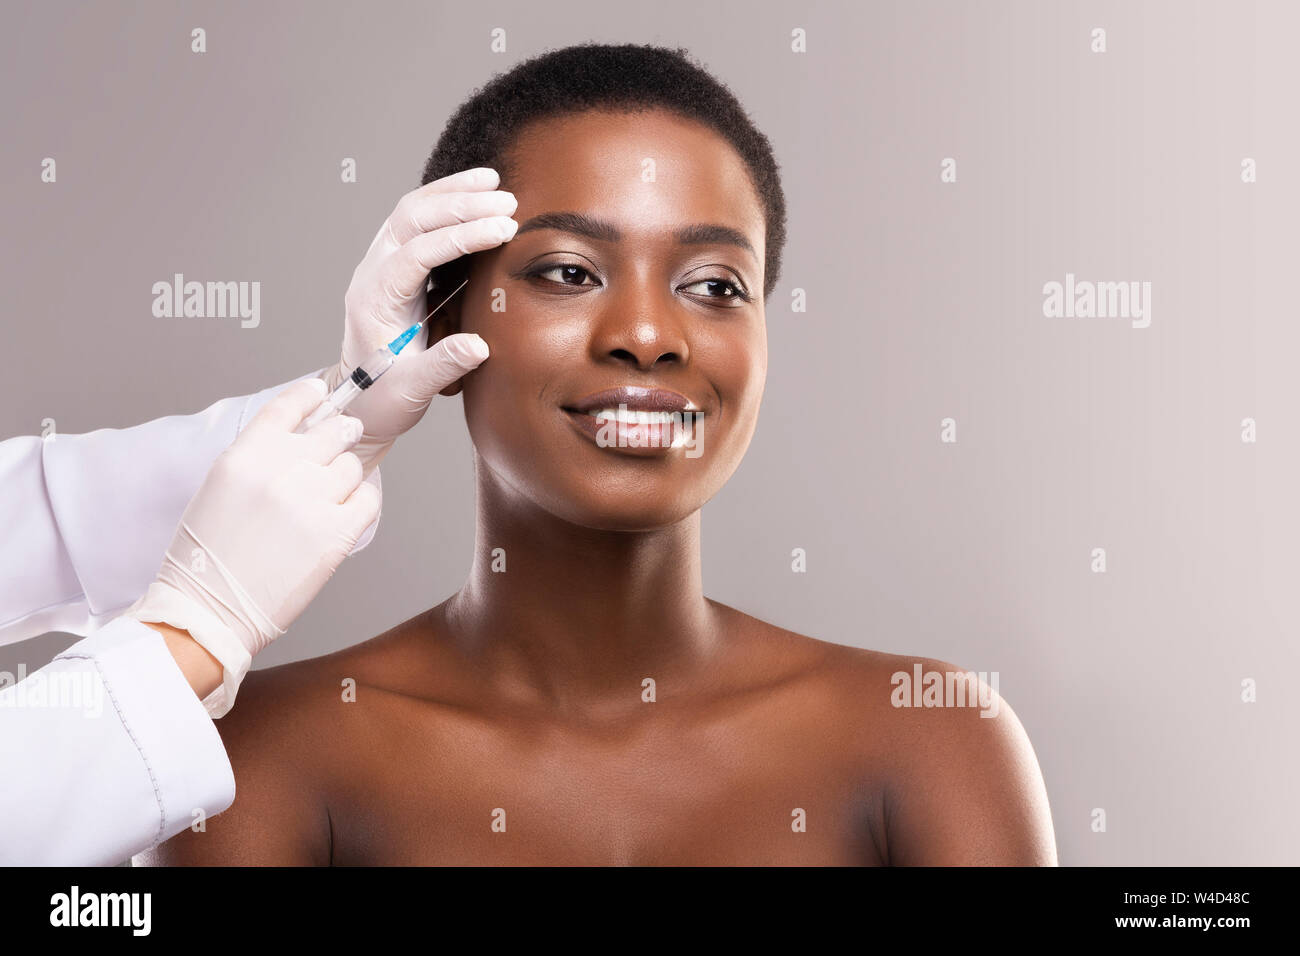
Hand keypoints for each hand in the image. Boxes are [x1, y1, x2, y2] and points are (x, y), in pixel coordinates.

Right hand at [124, 379, 380, 715]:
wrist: (208, 610)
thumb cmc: (206, 558)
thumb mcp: (221, 489)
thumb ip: (259, 459)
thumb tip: (301, 441)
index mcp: (245, 455)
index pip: (289, 406)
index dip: (311, 395)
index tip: (323, 392)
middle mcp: (281, 470)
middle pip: (334, 431)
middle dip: (342, 435)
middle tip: (346, 439)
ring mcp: (312, 500)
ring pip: (353, 466)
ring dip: (347, 477)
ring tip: (329, 497)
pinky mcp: (336, 533)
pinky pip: (367, 500)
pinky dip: (362, 503)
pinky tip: (346, 513)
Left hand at [326, 166, 517, 472]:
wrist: (358, 400)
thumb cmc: (381, 398)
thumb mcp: (411, 389)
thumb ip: (443, 365)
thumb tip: (478, 345)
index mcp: (374, 299)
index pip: (418, 251)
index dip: (462, 236)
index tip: (503, 229)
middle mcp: (373, 272)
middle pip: (411, 218)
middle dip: (460, 204)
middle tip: (507, 201)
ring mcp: (382, 264)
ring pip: (412, 210)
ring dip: (452, 192)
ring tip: (493, 181)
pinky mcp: (397, 265)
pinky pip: (418, 222)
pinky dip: (447, 203)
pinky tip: (476, 195)